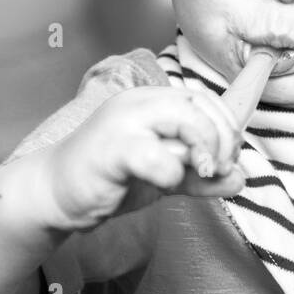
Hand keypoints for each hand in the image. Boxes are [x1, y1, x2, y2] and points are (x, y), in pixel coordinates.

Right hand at [39, 84, 246, 231]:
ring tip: (200, 174)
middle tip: (218, 169)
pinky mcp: (111, 149)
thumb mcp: (165, 175)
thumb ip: (200, 176)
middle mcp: (140, 103)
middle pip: (200, 105)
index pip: (206, 99)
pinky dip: (172, 172)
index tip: (229, 159)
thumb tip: (240, 179)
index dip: (228, 127)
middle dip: (222, 139)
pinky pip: (156, 155)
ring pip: (184, 120)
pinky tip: (164, 184)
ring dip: (204, 150)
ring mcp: (124, 122)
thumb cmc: (108, 178)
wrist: (54, 193)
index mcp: (154, 102)